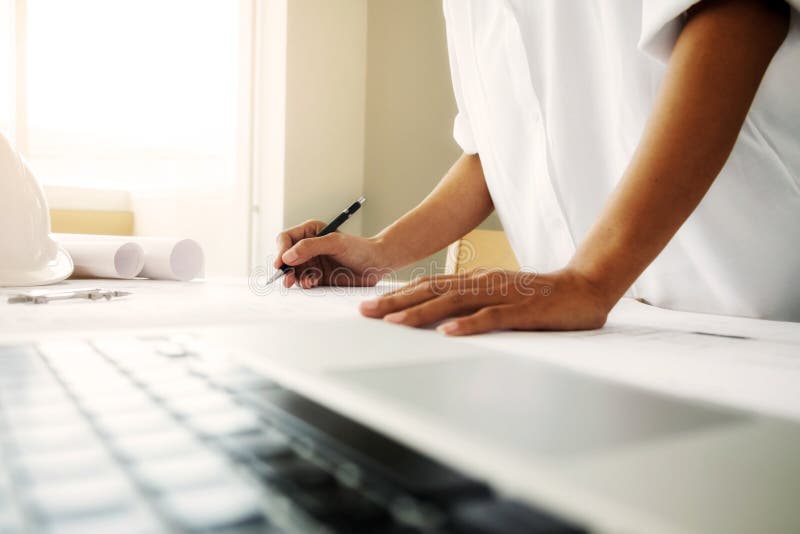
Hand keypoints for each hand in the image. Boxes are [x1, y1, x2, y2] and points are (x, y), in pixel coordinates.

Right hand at [275, 220, 390, 287]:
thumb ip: (310, 247)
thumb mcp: (335, 243)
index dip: (280, 251)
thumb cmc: (359, 248)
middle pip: (285, 257)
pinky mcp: (318, 276)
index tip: (281, 264)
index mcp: (310, 231)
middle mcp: (308, 246)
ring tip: (308, 282)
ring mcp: (312, 262)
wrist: (377, 264)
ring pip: (293, 271)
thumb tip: (287, 256)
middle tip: (288, 280)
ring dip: (296, 278)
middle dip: (285, 269)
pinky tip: (314, 282)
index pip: (285, 239)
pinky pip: (304, 281)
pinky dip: (306, 283)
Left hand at [359, 269, 612, 334]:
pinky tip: (448, 332)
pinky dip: (468, 324)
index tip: (370, 306)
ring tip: (394, 323)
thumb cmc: (540, 298)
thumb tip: (440, 318)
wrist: (584, 288)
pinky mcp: (522, 309)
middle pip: (432, 290)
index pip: (429, 285)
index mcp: (476, 280)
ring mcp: (502, 294)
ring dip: (422, 312)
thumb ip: (472, 303)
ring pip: (454, 301)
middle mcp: (483, 282)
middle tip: (365, 313)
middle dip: (396, 303)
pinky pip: (491, 316)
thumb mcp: (499, 297)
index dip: (398, 295)